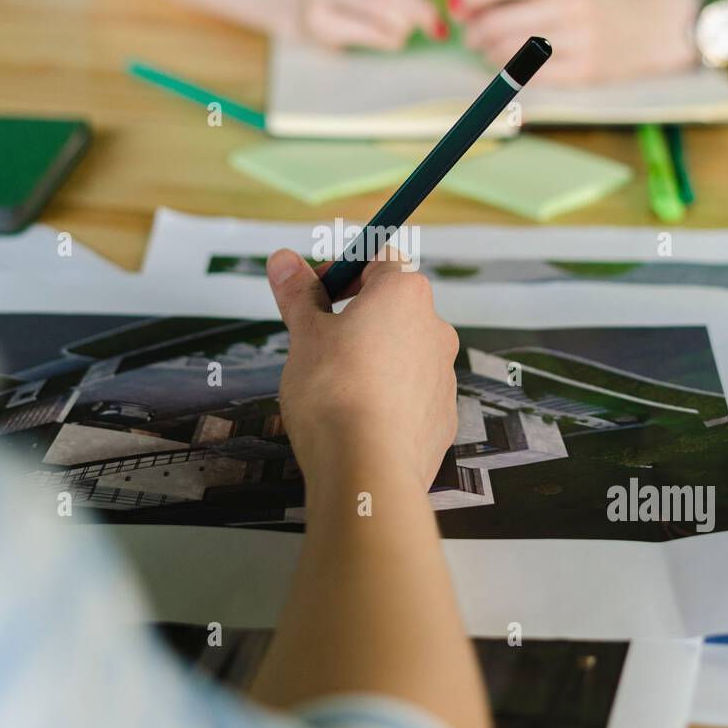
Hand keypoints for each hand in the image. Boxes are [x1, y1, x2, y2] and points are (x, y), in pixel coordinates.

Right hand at [266, 248, 458, 490]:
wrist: (368, 468)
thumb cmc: (335, 394)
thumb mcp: (305, 335)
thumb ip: (298, 294)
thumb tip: (284, 261)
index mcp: (404, 295)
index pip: (377, 259)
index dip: (341, 270)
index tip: (313, 293)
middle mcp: (434, 328)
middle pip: (393, 306)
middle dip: (354, 317)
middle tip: (316, 340)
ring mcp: (443, 374)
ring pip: (402, 352)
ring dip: (371, 357)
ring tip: (333, 385)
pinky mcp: (442, 415)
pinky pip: (411, 392)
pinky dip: (387, 395)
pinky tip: (357, 417)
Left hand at [449, 0, 696, 84]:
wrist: (650, 29)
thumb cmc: (590, 2)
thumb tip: (460, 5)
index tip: (454, 6)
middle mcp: (573, 3)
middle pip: (501, 21)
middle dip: (475, 32)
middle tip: (469, 36)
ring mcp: (581, 39)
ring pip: (510, 51)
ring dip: (487, 53)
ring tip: (486, 50)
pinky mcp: (584, 71)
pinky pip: (529, 76)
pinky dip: (506, 73)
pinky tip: (504, 67)